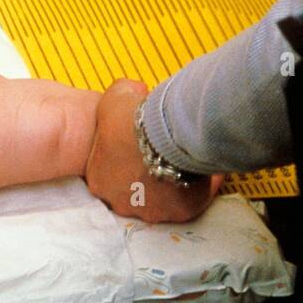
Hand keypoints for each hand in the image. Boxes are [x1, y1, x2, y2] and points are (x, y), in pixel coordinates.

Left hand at [85, 78, 224, 223]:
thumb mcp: (115, 98)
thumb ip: (119, 97)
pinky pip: (192, 200)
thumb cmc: (135, 118)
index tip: (142, 149)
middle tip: (165, 156)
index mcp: (99, 181)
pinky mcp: (180, 213)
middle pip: (137, 192)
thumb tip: (132, 90)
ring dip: (175, 182)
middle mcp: (121, 202)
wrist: (166, 132)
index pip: (112, 177)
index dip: (128, 161)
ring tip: (185, 160)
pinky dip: (201, 186)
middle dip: (150, 176)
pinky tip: (203, 166)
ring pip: (165, 199)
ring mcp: (151, 210)